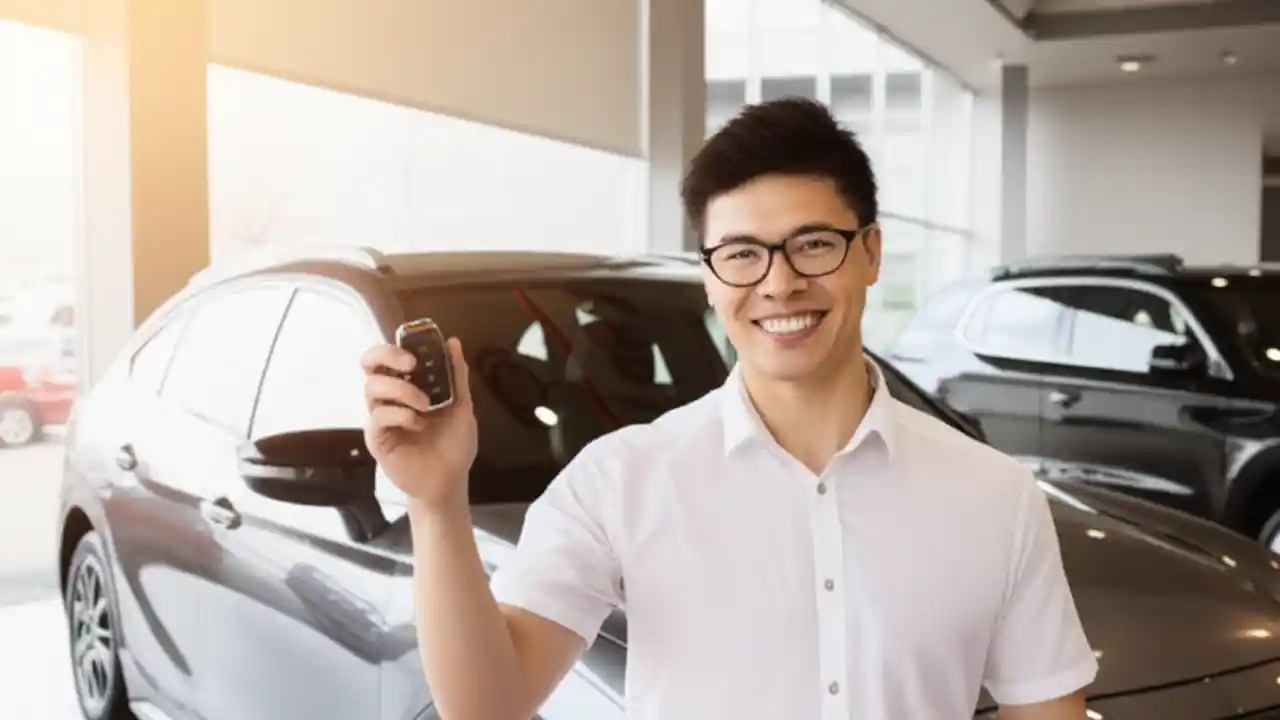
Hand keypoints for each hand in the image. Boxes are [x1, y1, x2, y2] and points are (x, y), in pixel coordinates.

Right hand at [361, 337, 477, 510]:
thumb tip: (452, 342)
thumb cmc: (454, 445)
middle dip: (387, 356)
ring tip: (426, 405)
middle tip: (411, 365)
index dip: (396, 346)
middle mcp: (389, 397)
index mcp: (408, 386)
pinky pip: (379, 416)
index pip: (388, 356)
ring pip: (373, 387)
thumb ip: (456, 376)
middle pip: (369, 363)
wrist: (449, 480)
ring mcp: (381, 417)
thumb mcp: (462, 406)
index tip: (417, 351)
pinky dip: (400, 414)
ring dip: (403, 390)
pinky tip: (418, 424)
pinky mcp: (376, 438)